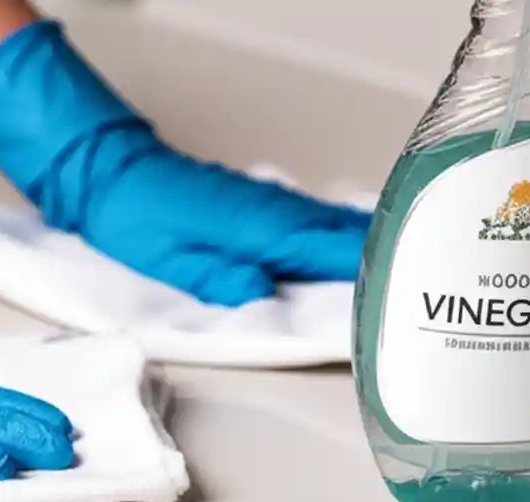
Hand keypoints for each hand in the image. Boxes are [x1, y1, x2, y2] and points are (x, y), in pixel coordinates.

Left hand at [0, 20, 370, 305]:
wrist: (109, 173)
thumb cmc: (134, 217)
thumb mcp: (170, 261)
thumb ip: (222, 281)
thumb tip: (268, 299)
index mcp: (260, 227)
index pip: (335, 251)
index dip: (375, 276)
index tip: (407, 300)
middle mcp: (275, 210)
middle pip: (349, 236)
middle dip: (387, 263)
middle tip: (421, 297)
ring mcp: (271, 203)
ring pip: (337, 226)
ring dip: (369, 250)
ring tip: (404, 283)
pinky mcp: (261, 205)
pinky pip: (315, 222)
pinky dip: (341, 238)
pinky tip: (353, 257)